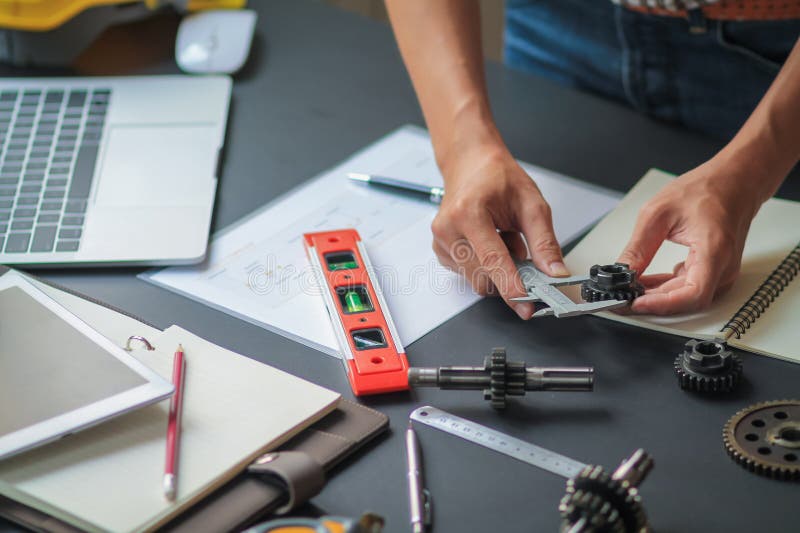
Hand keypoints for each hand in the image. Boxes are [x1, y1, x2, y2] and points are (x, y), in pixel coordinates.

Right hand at [431, 145, 569, 318]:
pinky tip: (490, 243)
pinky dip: (486, 266)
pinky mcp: (441, 251)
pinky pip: (469, 274)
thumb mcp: (531, 203)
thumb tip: (554, 272)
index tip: (525, 305)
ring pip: (477, 279)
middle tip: (522, 250)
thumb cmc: (496, 178)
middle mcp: (448, 229)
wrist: (470, 165)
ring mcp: (441, 241)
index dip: (511, 286)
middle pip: (483, 277)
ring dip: (498, 269)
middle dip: (509, 274)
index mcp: (468, 213)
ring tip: (503, 238)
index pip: (492, 261)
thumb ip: (544, 241)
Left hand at [617, 157, 763, 314]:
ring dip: (658, 296)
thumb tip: (622, 272)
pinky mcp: (715, 270)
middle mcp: (723, 266)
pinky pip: (690, 287)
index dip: (662, 304)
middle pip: (686, 299)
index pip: (692, 295)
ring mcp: (722, 270)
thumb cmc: (707, 189)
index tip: (636, 303)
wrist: (735, 180)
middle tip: (622, 299)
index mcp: (714, 250)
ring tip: (630, 290)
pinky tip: (646, 283)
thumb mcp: (657, 214)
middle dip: (652, 302)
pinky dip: (666, 288)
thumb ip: (638, 248)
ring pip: (686, 297)